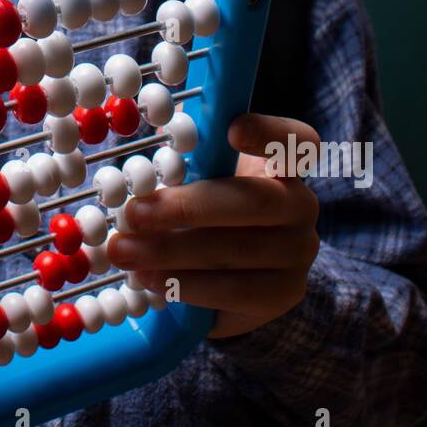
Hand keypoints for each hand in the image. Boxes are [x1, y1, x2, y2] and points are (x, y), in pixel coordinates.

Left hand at [105, 114, 320, 338]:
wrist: (232, 273)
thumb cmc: (206, 211)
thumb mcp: (199, 178)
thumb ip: (184, 159)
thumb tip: (144, 150)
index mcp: (284, 165)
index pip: (297, 142)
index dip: (270, 134)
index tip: (231, 130)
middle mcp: (301, 206)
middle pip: (257, 201)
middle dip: (188, 207)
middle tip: (133, 214)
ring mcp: (298, 253)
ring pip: (239, 251)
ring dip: (172, 252)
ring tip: (125, 252)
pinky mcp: (283, 295)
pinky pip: (234, 291)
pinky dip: (186, 285)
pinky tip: (150, 279)